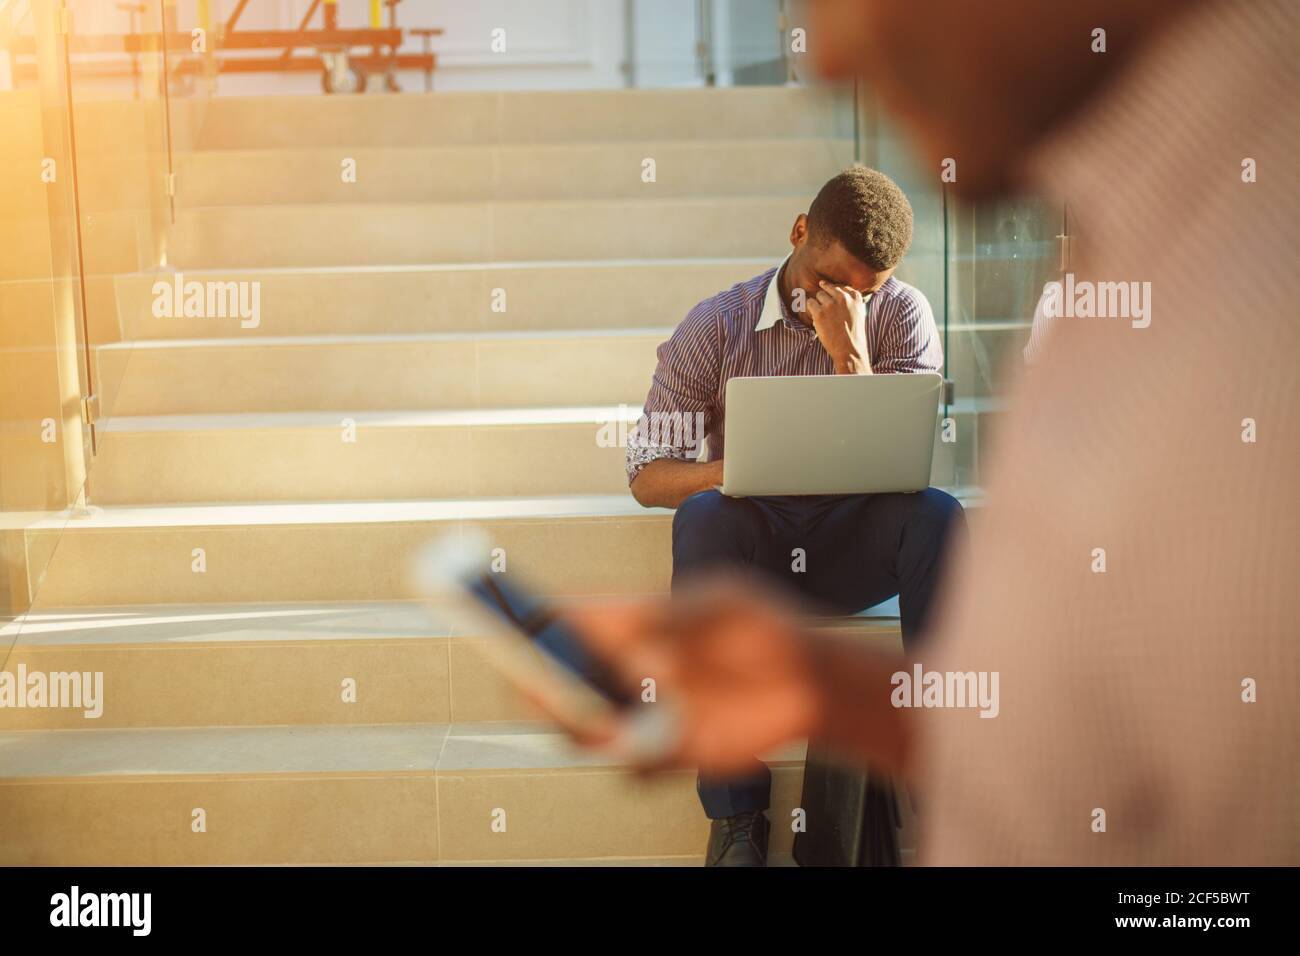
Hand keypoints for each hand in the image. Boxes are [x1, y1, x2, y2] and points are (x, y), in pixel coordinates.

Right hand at [553, 575, 825, 775]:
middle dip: (539, 682)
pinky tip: (647, 752)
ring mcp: (644, 711)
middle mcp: (629, 667)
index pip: (570, 618)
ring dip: (580, 728)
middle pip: (560, 677)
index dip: (535, 620)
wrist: (808, 682)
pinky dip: (634, 767)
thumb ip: (679, 620)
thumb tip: (637, 647)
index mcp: (634, 621)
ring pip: (585, 728)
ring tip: (603, 723)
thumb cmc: (766, 631)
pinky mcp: (668, 751)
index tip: (517, 625)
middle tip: (541, 684)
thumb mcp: (725, 606)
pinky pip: (632, 769)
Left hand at [807, 280, 870, 373]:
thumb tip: (835, 291)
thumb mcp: (859, 313)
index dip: (833, 293)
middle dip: (825, 299)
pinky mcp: (820, 312)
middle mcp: (843, 298)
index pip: (840, 287)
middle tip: (828, 313)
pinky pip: (809, 303)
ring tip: (824, 318)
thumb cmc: (853, 334)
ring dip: (818, 304)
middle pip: (827, 289)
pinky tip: (816, 319)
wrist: (849, 349)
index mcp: (855, 297)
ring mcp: (831, 304)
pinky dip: (811, 310)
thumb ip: (850, 302)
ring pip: (818, 295)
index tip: (830, 299)